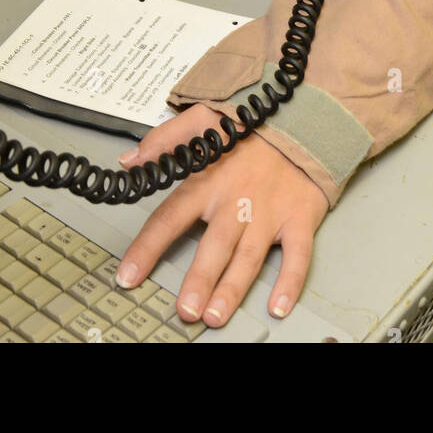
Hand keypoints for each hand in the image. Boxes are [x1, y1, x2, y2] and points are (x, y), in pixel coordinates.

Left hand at [114, 103, 328, 327]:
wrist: (304, 116)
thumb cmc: (251, 126)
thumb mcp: (201, 118)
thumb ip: (164, 139)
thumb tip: (128, 161)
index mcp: (208, 180)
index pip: (170, 217)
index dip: (146, 248)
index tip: (128, 276)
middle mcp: (237, 200)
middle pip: (214, 245)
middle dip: (199, 280)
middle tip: (186, 310)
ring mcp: (270, 212)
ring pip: (249, 256)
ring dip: (233, 288)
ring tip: (216, 316)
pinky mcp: (299, 218)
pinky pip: (296, 254)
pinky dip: (290, 281)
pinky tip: (278, 306)